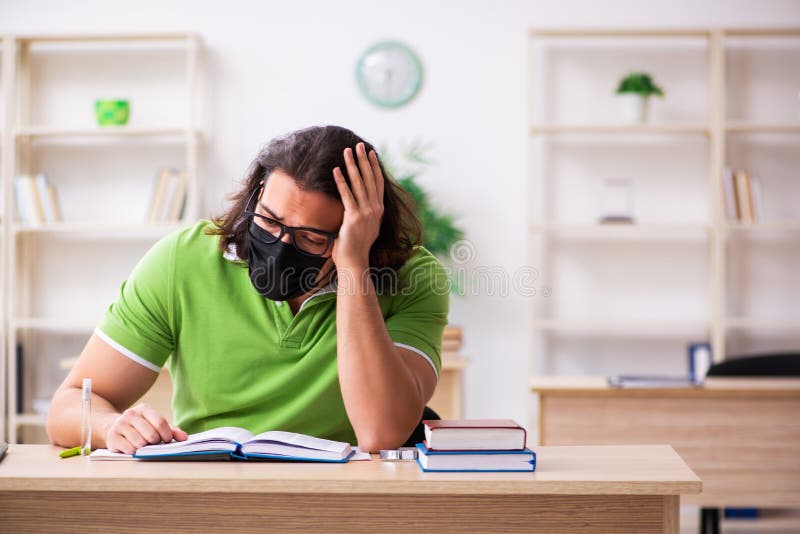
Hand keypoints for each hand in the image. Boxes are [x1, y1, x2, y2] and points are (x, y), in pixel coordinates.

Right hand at [105, 402, 187, 453]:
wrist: (113, 427)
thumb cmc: (140, 427)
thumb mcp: (155, 425)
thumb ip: (171, 430)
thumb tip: (184, 438)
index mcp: (144, 409)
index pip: (160, 422)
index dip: (167, 435)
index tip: (167, 441)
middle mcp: (131, 414)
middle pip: (151, 434)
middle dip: (156, 443)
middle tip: (154, 444)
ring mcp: (120, 425)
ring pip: (140, 443)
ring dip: (145, 448)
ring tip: (144, 446)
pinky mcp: (112, 437)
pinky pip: (129, 449)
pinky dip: (135, 452)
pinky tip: (134, 449)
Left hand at [331, 142, 384, 269]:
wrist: (355, 261)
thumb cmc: (356, 247)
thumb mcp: (366, 227)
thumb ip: (365, 214)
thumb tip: (361, 205)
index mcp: (379, 210)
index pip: (378, 183)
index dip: (374, 167)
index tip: (370, 153)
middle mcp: (375, 209)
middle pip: (370, 179)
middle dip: (363, 161)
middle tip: (358, 145)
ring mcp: (366, 213)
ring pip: (359, 184)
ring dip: (352, 166)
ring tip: (347, 152)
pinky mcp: (353, 217)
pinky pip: (347, 195)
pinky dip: (341, 181)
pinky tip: (336, 170)